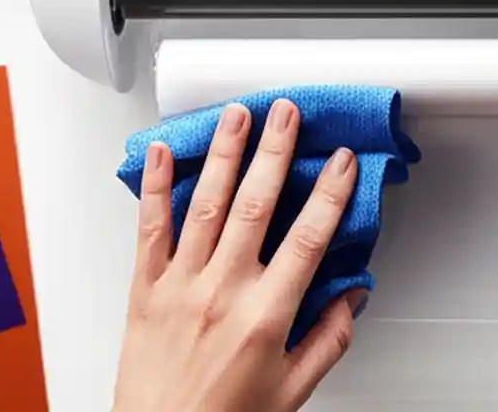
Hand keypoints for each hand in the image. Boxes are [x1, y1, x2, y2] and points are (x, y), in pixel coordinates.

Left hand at [114, 100, 366, 411]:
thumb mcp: (293, 389)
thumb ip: (328, 338)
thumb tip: (352, 297)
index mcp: (264, 316)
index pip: (306, 240)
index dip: (329, 195)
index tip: (342, 162)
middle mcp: (221, 292)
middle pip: (255, 206)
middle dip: (275, 152)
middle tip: (288, 113)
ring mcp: (179, 286)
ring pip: (205, 205)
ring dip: (224, 154)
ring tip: (237, 116)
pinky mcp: (144, 290)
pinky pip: (149, 229)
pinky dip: (155, 187)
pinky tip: (162, 154)